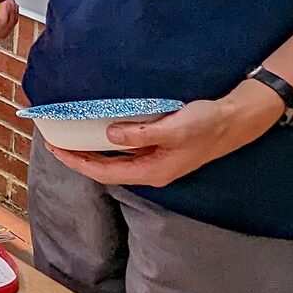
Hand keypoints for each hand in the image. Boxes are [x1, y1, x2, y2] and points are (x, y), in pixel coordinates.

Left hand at [45, 80, 282, 188]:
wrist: (237, 120)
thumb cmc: (208, 125)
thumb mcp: (173, 129)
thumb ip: (140, 134)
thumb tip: (110, 137)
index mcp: (152, 171)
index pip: (104, 172)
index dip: (77, 162)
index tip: (56, 149)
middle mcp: (152, 170)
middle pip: (106, 169)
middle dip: (79, 158)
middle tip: (55, 143)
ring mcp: (157, 161)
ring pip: (116, 161)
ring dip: (92, 151)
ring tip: (71, 139)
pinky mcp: (161, 149)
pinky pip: (127, 150)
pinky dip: (108, 143)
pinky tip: (100, 133)